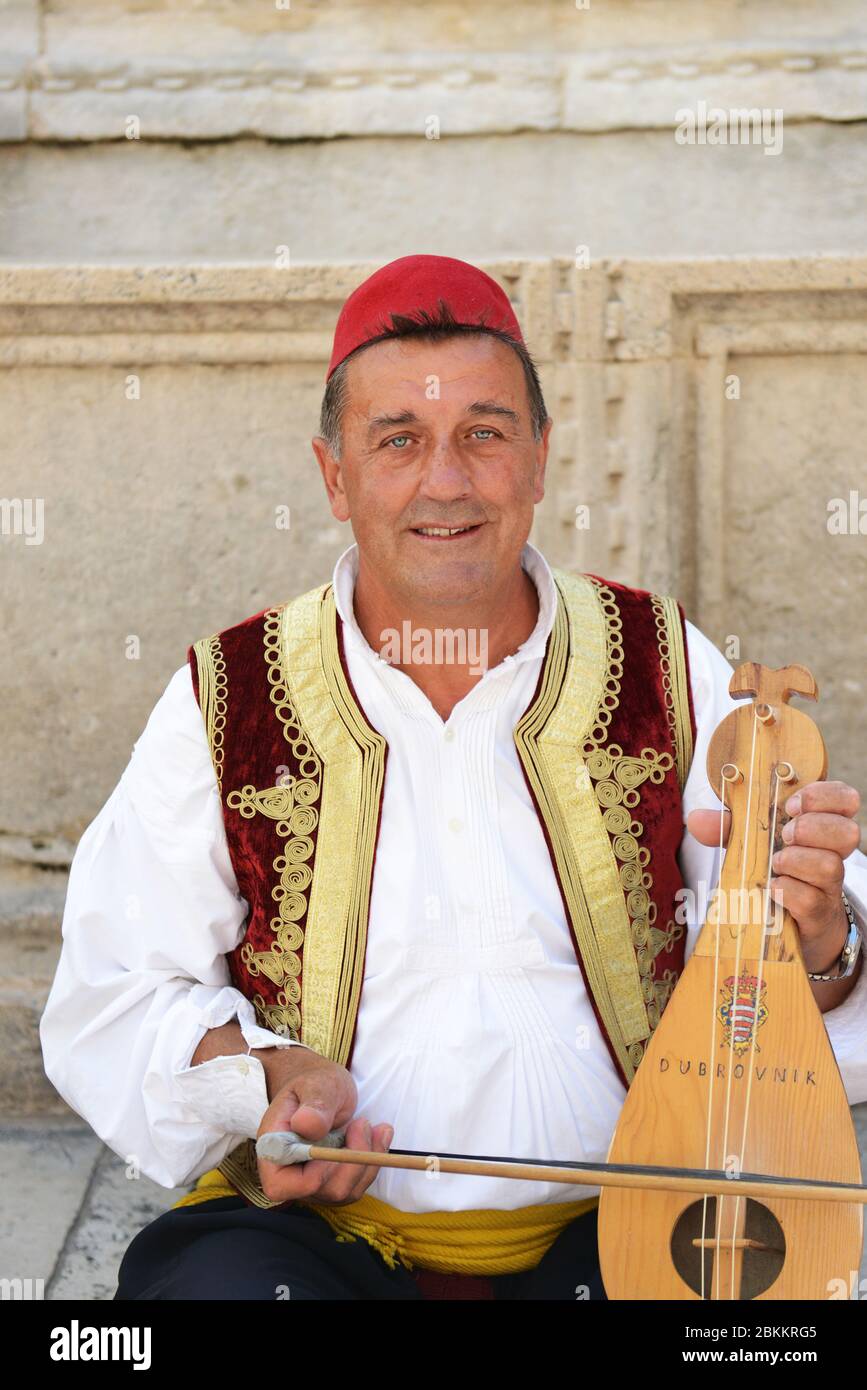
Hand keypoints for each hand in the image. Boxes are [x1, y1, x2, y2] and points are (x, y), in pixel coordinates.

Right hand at [254, 1046, 392, 1206]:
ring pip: (343, 1192)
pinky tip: (378, 1136)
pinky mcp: (333, 1182)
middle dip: (350, 1159)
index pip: (281, 1185)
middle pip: (321, 1190)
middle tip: (362, 1123)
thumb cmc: (314, 1085)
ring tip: (371, 1126)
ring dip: (365, 1160)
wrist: (323, 1091)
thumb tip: (306, 1124)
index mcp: (273, 1149)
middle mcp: (289, 1173)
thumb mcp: (316, 1083)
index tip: (335, 1144)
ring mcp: (312, 1182)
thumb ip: (313, 1103)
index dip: (312, 1175)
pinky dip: (373, 1162)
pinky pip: (357, 1186)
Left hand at [687, 780, 860, 973]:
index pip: (845, 798)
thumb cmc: (775, 871)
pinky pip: (810, 898)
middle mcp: (832, 853)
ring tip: (775, 863)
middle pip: (847, 831)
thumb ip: (728, 827)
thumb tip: (696, 818)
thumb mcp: (752, 843)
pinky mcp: (818, 914)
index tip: (792, 805)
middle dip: (811, 828)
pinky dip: (786, 890)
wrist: (791, 924)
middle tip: (785, 836)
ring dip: (796, 860)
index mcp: (821, 825)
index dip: (824, 797)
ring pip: (830, 865)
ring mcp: (829, 886)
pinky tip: (772, 888)